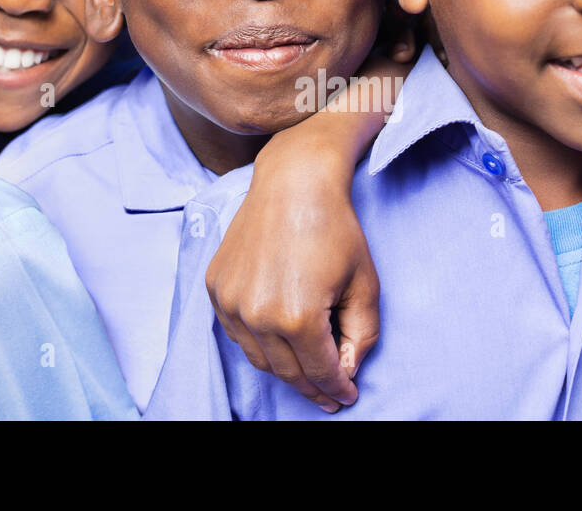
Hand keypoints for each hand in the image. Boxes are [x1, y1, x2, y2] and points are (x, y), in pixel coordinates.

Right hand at [205, 141, 380, 413]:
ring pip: (258, 358)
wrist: (294, 182)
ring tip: (306, 370)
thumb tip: (346, 369)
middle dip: (312, 387)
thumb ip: (362, 335)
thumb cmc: (335, 229)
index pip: (319, 371)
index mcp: (298, 317)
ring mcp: (231, 302)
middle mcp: (258, 315)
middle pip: (287, 372)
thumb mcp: (364, 285)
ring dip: (284, 369)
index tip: (347, 398)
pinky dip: (259, 343)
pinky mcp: (216, 288)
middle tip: (329, 395)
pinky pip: (237, 332)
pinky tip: (278, 341)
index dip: (337, 389)